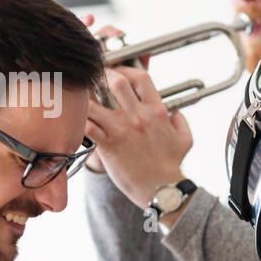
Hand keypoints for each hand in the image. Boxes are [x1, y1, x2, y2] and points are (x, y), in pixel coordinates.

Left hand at [84, 57, 192, 209]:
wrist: (162, 190)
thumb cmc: (172, 167)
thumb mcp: (185, 140)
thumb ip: (181, 122)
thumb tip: (174, 113)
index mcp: (157, 111)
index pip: (141, 77)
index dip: (126, 70)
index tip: (118, 73)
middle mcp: (139, 116)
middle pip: (116, 81)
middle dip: (103, 76)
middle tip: (95, 79)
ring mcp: (122, 129)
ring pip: (94, 101)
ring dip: (84, 97)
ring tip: (79, 97)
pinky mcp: (108, 145)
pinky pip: (87, 125)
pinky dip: (78, 120)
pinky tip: (75, 120)